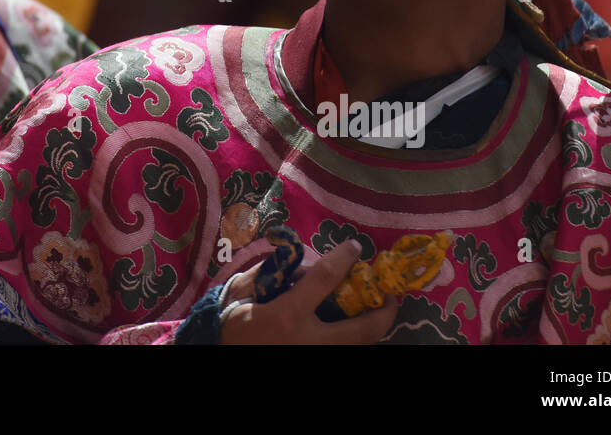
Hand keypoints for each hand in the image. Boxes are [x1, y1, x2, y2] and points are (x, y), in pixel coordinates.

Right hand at [219, 239, 399, 343]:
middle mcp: (308, 341)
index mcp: (288, 314)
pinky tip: (352, 326)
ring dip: (373, 328)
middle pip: (363, 329)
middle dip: (385, 312)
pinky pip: (342, 350)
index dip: (344, 257)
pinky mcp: (312, 363)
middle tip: (391, 297)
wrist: (219, 352)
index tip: (355, 246)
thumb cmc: (232, 321)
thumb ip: (279, 273)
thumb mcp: (249, 290)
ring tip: (377, 312)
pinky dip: (352, 339)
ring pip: (358, 346)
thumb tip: (310, 264)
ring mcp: (313, 357)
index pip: (326, 278)